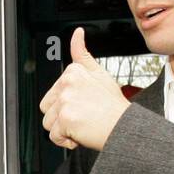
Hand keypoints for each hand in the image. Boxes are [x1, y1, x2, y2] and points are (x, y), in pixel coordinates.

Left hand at [39, 27, 129, 150]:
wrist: (126, 127)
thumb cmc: (113, 106)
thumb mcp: (99, 74)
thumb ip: (82, 54)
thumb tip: (77, 32)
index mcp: (72, 71)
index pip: (54, 94)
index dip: (68, 104)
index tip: (86, 104)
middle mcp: (67, 83)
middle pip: (47, 108)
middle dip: (62, 117)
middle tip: (85, 115)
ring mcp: (66, 100)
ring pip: (48, 123)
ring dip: (64, 129)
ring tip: (84, 124)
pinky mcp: (65, 118)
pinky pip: (54, 136)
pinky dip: (67, 141)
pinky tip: (82, 133)